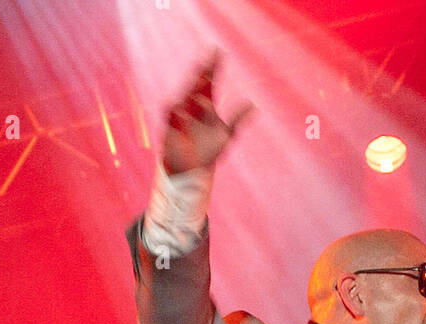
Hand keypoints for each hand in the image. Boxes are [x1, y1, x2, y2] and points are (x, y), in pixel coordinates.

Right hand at [162, 50, 254, 174]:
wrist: (192, 170)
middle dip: (202, 73)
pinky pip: (172, 116)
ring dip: (194, 90)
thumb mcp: (227, 134)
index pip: (210, 81)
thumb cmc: (208, 151)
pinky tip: (182, 110)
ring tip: (204, 80)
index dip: (214, 67)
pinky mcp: (171, 127)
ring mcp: (181, 115)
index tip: (218, 51)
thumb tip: (254, 105)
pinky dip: (178, 113)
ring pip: (186, 97)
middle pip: (196, 85)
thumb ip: (238, 119)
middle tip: (209, 62)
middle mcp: (192, 105)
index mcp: (206, 104)